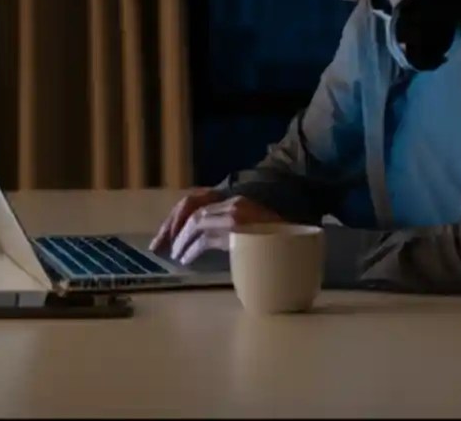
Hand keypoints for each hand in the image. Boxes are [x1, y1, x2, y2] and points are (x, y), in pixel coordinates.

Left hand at [152, 193, 282, 265]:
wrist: (300, 245)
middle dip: (172, 228)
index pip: (196, 201)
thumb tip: (202, 239)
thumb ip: (229, 228)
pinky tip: (187, 259)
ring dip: (182, 240)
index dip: (177, 217)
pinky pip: (206, 239)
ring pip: (196, 223)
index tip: (166, 234)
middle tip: (160, 246)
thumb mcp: (250, 227)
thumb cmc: (277, 240)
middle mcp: (233, 204)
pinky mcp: (237, 233)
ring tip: (176, 255)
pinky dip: (192, 249)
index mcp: (235, 200)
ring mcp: (235, 217)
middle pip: (191, 209)